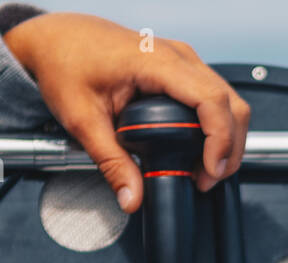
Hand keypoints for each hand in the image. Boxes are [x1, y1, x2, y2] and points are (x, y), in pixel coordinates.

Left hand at [4, 13, 249, 210]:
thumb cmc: (65, 63)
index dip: (220, 139)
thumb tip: (132, 198)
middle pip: (231, 102)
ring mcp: (183, 60)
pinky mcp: (181, 69)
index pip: (211, 99)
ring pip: (229, 100)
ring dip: (226, 139)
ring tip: (203, 170)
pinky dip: (216, 127)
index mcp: (155, 61)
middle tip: (206, 179)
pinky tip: (198, 151)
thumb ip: (111, 164)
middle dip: (229, 147)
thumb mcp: (82, 120)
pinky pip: (214, 97)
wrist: (56, 39)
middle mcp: (177, 56)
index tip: (209, 170)